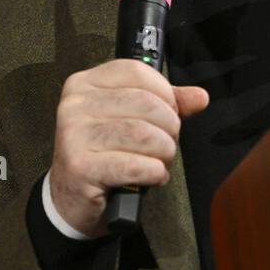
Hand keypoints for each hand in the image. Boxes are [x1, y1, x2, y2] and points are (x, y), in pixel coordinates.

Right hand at [50, 59, 208, 236]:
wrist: (71, 197)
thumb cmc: (103, 154)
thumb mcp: (130, 120)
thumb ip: (165, 104)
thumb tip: (199, 97)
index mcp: (85, 84)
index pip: (136, 71)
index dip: (165, 92)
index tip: (170, 111)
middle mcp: (75, 105)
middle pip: (145, 103)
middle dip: (169, 127)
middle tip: (166, 144)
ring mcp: (74, 136)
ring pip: (144, 134)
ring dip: (164, 152)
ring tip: (159, 161)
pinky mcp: (80, 167)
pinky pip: (135, 165)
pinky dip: (154, 173)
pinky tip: (152, 176)